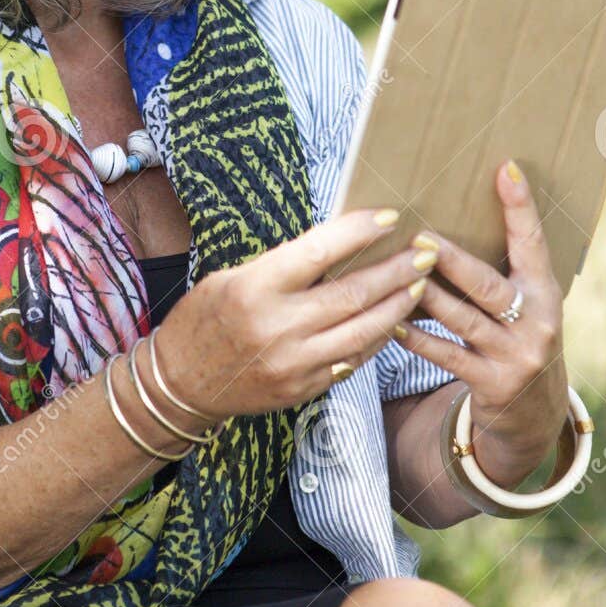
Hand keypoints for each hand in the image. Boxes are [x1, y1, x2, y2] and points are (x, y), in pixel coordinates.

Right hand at [153, 207, 440, 422]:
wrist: (180, 383)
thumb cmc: (204, 318)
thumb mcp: (232, 277)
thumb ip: (284, 265)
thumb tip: (339, 243)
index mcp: (255, 288)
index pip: (319, 251)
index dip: (359, 231)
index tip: (390, 217)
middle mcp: (278, 327)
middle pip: (354, 294)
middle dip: (397, 270)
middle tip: (426, 251)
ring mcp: (293, 363)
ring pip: (364, 331)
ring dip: (398, 305)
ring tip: (420, 284)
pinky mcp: (303, 389)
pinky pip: (353, 361)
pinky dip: (378, 338)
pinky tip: (394, 319)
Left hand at [392, 159, 569, 489]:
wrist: (536, 412)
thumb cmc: (518, 336)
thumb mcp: (525, 304)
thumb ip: (501, 270)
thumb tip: (448, 222)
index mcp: (546, 292)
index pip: (533, 243)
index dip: (520, 207)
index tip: (506, 169)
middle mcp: (536, 322)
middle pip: (489, 286)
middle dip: (453, 261)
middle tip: (420, 237)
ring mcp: (516, 356)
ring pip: (463, 320)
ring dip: (427, 296)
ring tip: (399, 272)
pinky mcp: (493, 384)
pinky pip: (448, 356)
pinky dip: (418, 339)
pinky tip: (393, 323)